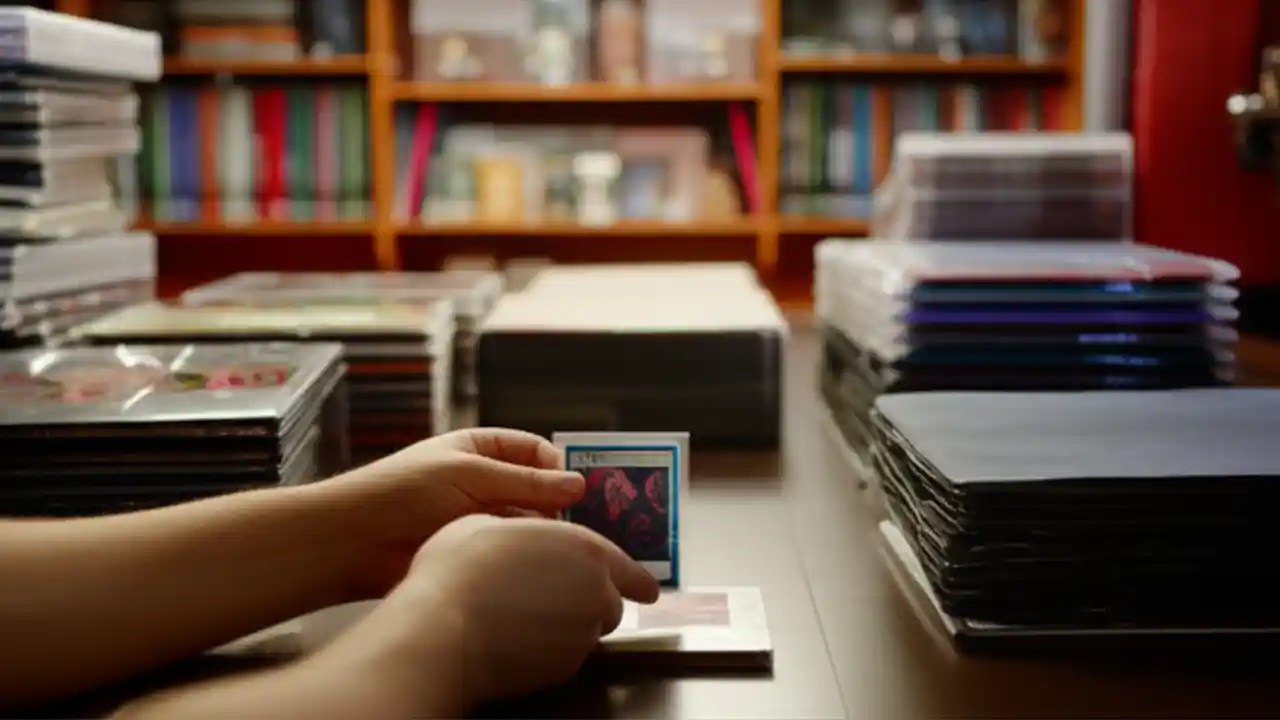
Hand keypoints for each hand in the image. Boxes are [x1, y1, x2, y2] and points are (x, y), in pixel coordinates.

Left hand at [313, 429, 585, 598]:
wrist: (354, 540)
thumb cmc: (404, 491)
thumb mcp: (469, 475)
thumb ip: (525, 482)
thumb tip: (578, 485)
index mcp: (480, 449)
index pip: (534, 450)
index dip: (559, 465)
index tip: (582, 488)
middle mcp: (484, 481)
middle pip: (537, 488)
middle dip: (562, 502)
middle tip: (595, 523)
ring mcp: (480, 518)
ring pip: (528, 522)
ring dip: (549, 532)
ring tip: (576, 548)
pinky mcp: (474, 552)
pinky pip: (512, 550)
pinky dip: (532, 556)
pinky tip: (549, 566)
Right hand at [320, 515, 659, 714]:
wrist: (442, 630)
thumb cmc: (459, 571)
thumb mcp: (485, 524)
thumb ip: (519, 531)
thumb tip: (516, 537)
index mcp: (584, 549)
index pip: (627, 567)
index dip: (636, 579)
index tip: (647, 589)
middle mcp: (595, 592)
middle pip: (608, 602)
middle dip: (588, 601)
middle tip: (548, 597)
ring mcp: (581, 635)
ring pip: (587, 632)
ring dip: (568, 626)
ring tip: (524, 618)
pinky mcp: (563, 670)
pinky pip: (564, 658)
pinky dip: (548, 651)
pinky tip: (515, 640)